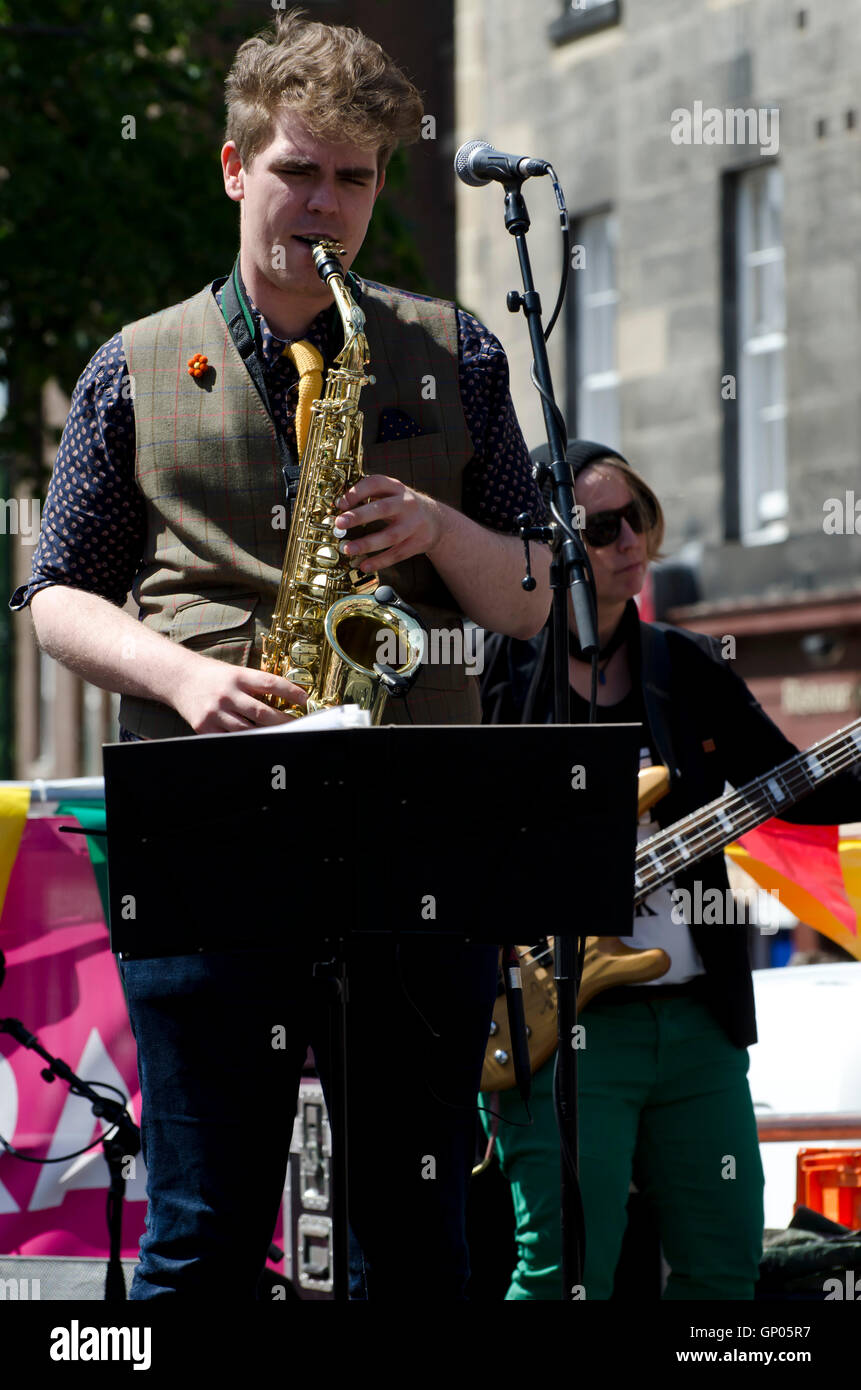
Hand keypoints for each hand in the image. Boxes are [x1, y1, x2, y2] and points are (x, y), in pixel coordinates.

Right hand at [174, 653, 307, 733]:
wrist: (179, 679)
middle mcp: (227, 694)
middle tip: (297, 726)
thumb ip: (257, 686)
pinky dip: (244, 741)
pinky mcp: (205, 727)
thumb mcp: (236, 673)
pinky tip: (256, 743)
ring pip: (247, 730)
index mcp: (238, 676)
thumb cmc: (213, 676)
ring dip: (266, 735)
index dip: (291, 692)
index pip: (270, 683)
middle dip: (283, 722)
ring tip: (281, 738)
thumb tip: (287, 700)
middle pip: (261, 712)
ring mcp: (215, 712)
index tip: (304, 700)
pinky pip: (230, 739)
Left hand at [335, 475, 444, 569]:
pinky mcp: (418, 543)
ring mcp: (414, 525)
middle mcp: (407, 504)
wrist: (436, 520)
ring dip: (367, 543)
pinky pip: (397, 554)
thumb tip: (338, 507)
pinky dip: (380, 561)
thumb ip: (369, 496)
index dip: (357, 492)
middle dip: (360, 516)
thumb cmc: (403, 506)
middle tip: (339, 523)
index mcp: (396, 487)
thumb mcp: (390, 493)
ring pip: (390, 536)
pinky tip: (364, 565)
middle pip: (383, 509)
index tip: (340, 503)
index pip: (376, 483)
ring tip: (347, 549)